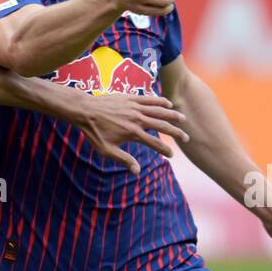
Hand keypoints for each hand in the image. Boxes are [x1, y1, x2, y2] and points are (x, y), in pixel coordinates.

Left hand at [71, 91, 188, 174]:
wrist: (85, 110)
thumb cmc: (94, 132)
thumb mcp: (107, 150)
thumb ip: (124, 159)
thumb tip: (137, 171)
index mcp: (132, 133)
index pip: (154, 143)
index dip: (165, 150)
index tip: (171, 155)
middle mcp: (137, 119)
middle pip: (162, 126)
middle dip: (176, 133)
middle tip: (186, 138)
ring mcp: (135, 107)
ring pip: (159, 110)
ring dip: (172, 115)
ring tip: (183, 119)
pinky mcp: (131, 98)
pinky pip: (149, 99)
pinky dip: (160, 101)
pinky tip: (168, 103)